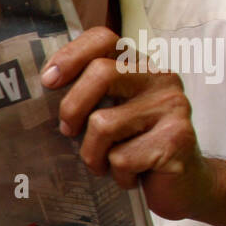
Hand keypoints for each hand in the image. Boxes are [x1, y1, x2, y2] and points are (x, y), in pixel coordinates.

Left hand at [45, 27, 216, 220]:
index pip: (103, 39)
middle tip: (68, 131)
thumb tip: (41, 90)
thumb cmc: (137, 149)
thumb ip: (90, 97)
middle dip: (72, 108)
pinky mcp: (177, 139)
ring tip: (106, 164)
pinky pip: (122, 158)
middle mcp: (160, 78)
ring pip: (104, 124)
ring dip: (94, 155)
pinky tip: (132, 177)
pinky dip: (117, 175)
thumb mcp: (113, 114)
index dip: (70, 55)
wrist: (184, 186)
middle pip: (100, 74)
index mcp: (139, 67)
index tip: (48, 81)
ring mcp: (172, 106)